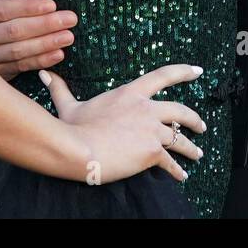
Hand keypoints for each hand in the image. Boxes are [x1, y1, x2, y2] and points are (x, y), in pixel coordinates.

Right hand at [0, 0, 76, 79]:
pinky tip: (57, 54)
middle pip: (13, 32)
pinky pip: (17, 68)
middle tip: (70, 19)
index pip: (0, 10)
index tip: (52, 5)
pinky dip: (39, 62)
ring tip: (68, 36)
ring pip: (17, 52)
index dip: (26, 8)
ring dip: (46, 44)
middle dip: (45, 25)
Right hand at [41, 64, 208, 183]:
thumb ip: (60, 89)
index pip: (163, 75)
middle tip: (202, 126)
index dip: (184, 72)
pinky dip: (178, 171)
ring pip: (180, 138)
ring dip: (191, 148)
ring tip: (197, 154)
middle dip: (194, 119)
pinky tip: (182, 176)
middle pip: (181, 110)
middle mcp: (146, 108)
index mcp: (131, 93)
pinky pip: (171, 163)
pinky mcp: (152, 151)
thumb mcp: (68, 106)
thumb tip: (45, 73)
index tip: (198, 71)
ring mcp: (151, 130)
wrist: (80, 151)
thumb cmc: (73, 128)